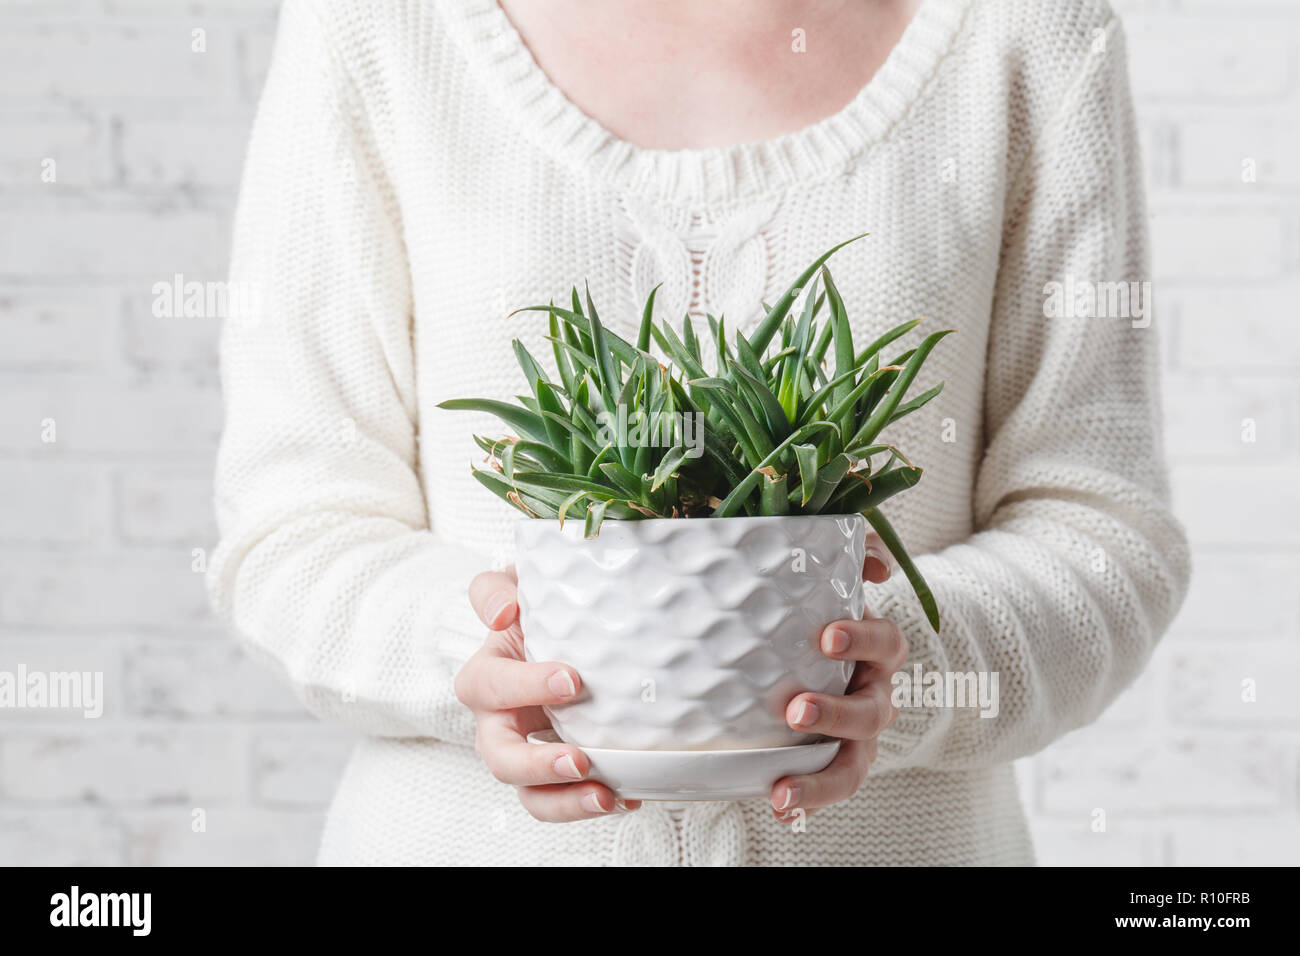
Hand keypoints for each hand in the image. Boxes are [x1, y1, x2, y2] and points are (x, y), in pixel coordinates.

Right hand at [454, 566, 640, 820]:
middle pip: (499, 757)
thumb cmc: (535, 613)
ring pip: (529, 794)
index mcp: (486, 675)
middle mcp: (497, 721)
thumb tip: (505, 612)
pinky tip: (629, 797)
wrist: (561, 635)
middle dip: (538, 766)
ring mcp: (524, 752)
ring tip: (606, 798)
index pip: (489, 684)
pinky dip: (592, 804)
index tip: (573, 680)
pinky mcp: (553, 773)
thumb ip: (496, 590)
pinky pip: (564, 800)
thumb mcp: (515, 587)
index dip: (525, 686)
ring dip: (565, 802)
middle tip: (581, 760)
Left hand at [771, 533, 907, 822]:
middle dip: (837, 713)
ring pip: (854, 765)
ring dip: (822, 778)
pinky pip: (827, 789)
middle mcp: (874, 696)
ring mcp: (856, 737)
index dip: (862, 639)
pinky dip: (808, 801)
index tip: (826, 636)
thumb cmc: (815, 609)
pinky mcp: (830, 764)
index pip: (885, 643)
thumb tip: (876, 564)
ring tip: (783, 789)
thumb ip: (852, 550)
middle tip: (795, 710)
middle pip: (873, 712)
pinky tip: (779, 807)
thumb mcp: (831, 575)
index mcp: (876, 650)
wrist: (805, 655)